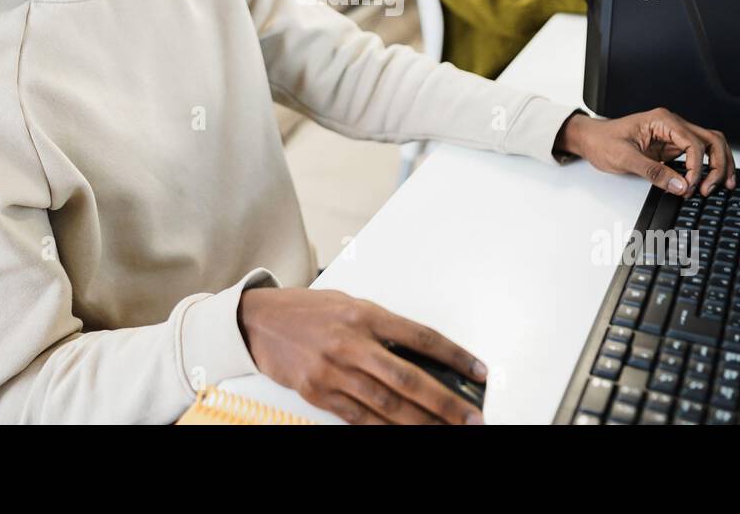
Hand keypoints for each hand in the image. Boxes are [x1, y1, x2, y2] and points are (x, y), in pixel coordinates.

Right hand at [238, 287, 486, 424]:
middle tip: (472, 418)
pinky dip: (385, 429)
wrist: (259, 321)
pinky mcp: (317, 392)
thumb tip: (425, 358)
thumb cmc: (309, 310)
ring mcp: (333, 371)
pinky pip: (359, 418)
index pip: (421, 337)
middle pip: (409, 379)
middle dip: (446, 402)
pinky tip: (406, 434)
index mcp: (365, 315)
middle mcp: (351, 343)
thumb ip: (385, 328)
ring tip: (448, 431)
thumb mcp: (351, 305)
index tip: (479, 372)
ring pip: (387, 405)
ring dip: (422, 422)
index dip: (454, 356)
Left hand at [558, 108, 735, 196]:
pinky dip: (707, 167)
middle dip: (718, 164)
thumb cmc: (603, 141)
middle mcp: (672, 125)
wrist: (591, 139)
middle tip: (712, 188)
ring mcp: (674, 136)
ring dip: (719, 164)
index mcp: (662, 120)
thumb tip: (680, 186)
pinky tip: (710, 181)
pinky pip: (698, 155)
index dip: (697, 167)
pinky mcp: (671, 147)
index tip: (691, 186)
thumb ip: (653, 172)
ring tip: (722, 185)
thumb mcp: (624, 158)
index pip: (694, 142)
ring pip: (710, 145)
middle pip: (711, 139)